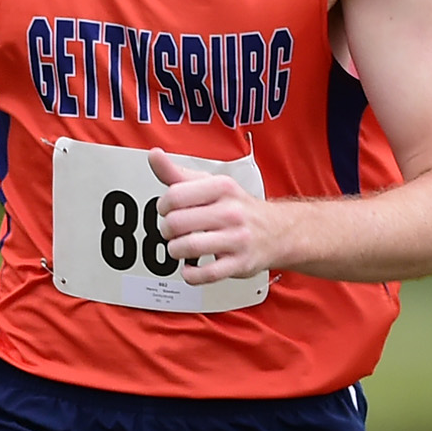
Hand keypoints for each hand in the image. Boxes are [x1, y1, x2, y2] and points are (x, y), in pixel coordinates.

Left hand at [150, 147, 283, 284]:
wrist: (277, 230)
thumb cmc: (237, 207)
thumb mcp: (210, 184)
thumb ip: (178, 173)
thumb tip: (155, 155)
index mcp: (222, 187)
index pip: (174, 196)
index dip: (162, 206)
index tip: (167, 210)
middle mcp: (231, 212)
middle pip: (176, 223)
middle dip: (167, 230)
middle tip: (173, 231)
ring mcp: (236, 239)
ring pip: (187, 248)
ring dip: (175, 251)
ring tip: (181, 247)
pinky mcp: (239, 263)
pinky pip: (205, 274)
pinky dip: (190, 274)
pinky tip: (191, 267)